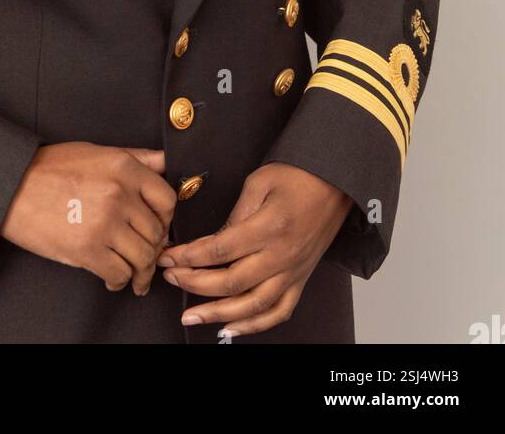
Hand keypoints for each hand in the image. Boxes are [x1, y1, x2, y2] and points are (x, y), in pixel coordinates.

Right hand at [0, 142, 175, 294]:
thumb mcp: (96, 152)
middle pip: (156, 232)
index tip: (159, 227)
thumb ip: (136, 157)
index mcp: (124, 168)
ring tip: (135, 273)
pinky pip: (119, 274)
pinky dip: (119, 281)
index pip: (166, 199)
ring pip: (142, 257)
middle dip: (154, 248)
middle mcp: (118, 194)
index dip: (166, 217)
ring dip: (141, 270)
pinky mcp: (87, 250)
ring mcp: (104, 223)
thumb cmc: (50, 168)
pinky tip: (113, 278)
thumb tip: (165, 162)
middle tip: (146, 254)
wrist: (11, 186)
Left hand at [156, 162, 354, 335]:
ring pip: (252, 306)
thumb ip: (235, 214)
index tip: (168, 256)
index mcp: (268, 228)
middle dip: (194, 283)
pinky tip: (230, 329)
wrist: (336, 182)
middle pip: (230, 282)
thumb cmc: (298, 175)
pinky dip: (254, 326)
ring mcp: (293, 272)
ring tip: (191, 316)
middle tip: (170, 277)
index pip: (218, 250)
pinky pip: (278, 312)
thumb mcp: (259, 182)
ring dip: (217, 314)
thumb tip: (212, 242)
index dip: (188, 256)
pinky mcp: (301, 279)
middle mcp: (281, 256)